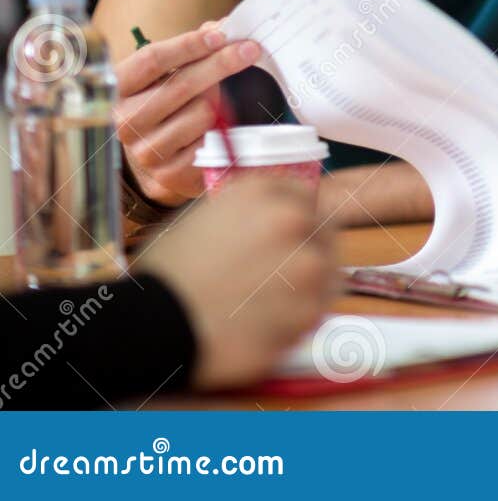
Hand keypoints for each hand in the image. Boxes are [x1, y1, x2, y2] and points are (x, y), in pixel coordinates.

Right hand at [114, 24, 261, 206]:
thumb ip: (189, 51)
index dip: (188, 45)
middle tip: (249, 49)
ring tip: (219, 101)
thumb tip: (219, 27)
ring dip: (220, 102)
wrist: (156, 160)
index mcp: (116, 91)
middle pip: (181, 84)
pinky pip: (211, 141)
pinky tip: (219, 127)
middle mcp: (124, 122)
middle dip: (220, 63)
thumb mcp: (165, 76)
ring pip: (201, 113)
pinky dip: (222, 130)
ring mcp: (144, 151)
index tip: (221, 34)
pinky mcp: (168, 174)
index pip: (151, 60)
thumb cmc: (164, 107)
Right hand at [136, 176, 338, 390]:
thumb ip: (242, 212)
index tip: (287, 233)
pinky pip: (316, 311)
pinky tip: (267, 324)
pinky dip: (298, 318)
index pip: (302, 194)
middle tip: (278, 273)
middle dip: (306, 247)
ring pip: (327, 271)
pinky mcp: (311, 311)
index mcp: (262, 192)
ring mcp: (308, 266)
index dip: (294, 215)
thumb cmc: (165, 274)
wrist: (148, 327)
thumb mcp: (197, 219)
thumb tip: (264, 216)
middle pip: (323, 229)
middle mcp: (293, 219)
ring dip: (308, 284)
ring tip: (270, 303)